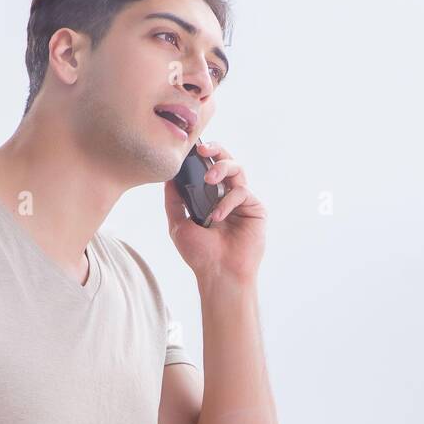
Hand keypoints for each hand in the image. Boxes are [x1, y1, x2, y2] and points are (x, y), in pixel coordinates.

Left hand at [164, 139, 265, 286]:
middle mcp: (227, 196)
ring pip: (238, 170)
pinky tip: (217, 217)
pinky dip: (227, 201)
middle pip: (226, 161)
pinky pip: (242, 192)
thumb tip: (168, 176)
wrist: (219, 274)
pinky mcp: (256, 209)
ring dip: (222, 168)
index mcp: (210, 198)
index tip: (190, 149)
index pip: (208, 168)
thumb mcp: (178, 224)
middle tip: (202, 150)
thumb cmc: (200, 254)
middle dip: (215, 150)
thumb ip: (174, 200)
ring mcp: (243, 202)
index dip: (202, 156)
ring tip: (209, 179)